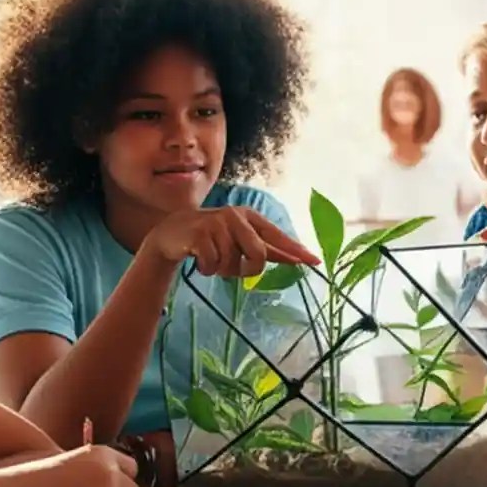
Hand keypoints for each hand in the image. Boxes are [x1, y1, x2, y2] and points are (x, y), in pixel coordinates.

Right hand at [145, 206, 318, 276]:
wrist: (172, 233)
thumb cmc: (212, 238)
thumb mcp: (240, 240)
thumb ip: (267, 249)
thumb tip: (298, 258)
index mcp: (249, 217)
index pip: (277, 236)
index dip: (295, 250)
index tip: (314, 261)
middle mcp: (236, 216)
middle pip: (258, 254)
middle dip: (248, 269)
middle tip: (235, 270)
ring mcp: (217, 223)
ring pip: (233, 263)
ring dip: (223, 271)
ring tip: (213, 261)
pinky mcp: (200, 234)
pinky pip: (214, 264)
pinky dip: (208, 269)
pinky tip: (201, 260)